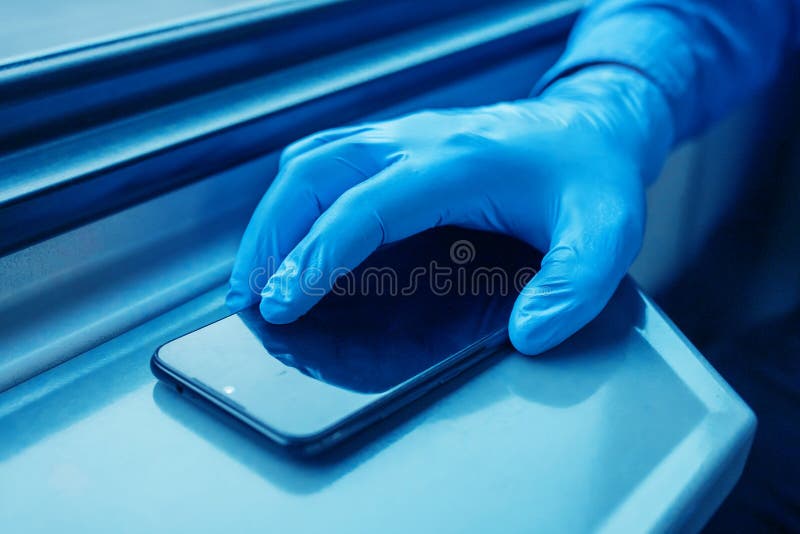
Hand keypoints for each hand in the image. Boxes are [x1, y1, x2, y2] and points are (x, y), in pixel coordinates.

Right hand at [226, 66, 673, 354]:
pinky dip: (296, 200)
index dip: (317, 255)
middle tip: (249, 295)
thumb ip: (573, 288)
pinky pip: (328, 160)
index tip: (283, 302)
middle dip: (270, 235)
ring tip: (255, 272)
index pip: (366, 206)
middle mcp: (418, 140)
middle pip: (314, 173)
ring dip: (274, 215)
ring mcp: (404, 136)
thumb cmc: (594, 176)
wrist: (594, 125)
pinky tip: (292, 233)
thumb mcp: (606, 235)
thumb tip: (527, 335)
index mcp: (458, 163)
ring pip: (311, 161)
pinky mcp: (399, 144)